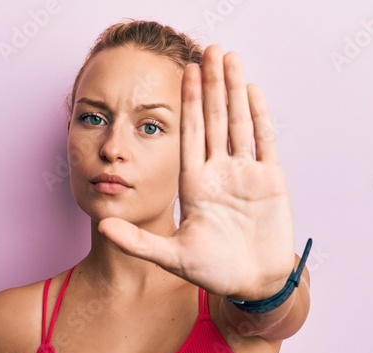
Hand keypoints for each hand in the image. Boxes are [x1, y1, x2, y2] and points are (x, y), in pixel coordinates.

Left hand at [97, 44, 296, 299]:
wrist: (253, 285)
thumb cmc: (214, 273)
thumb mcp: (171, 257)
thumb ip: (137, 241)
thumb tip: (101, 225)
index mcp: (195, 185)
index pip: (190, 134)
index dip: (188, 103)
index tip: (183, 73)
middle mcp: (220, 173)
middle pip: (215, 119)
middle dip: (211, 85)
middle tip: (209, 49)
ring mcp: (246, 174)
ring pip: (239, 123)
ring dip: (234, 90)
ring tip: (230, 58)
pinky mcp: (271, 181)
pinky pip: (264, 141)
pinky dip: (259, 115)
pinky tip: (252, 90)